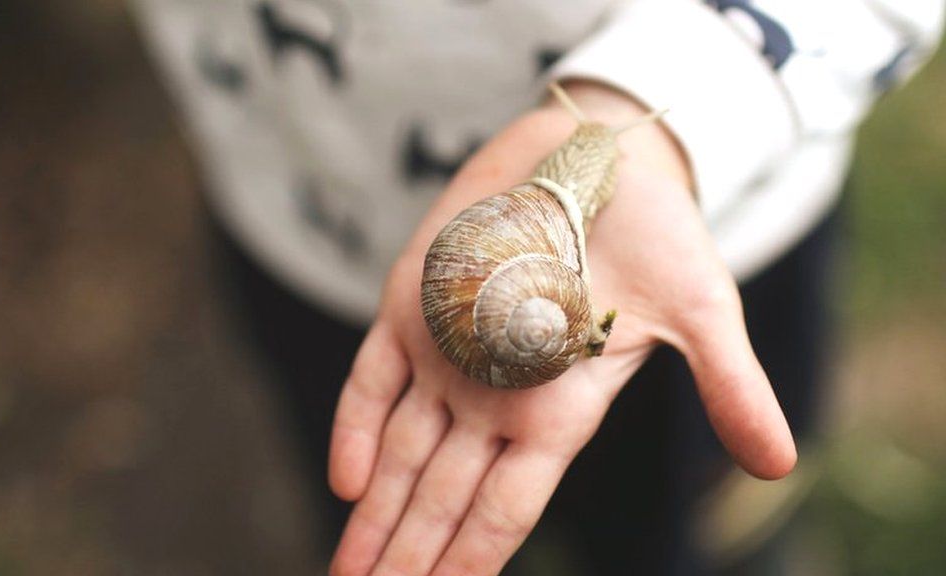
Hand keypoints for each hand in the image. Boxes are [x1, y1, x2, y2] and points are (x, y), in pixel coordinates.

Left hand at [327, 82, 796, 575]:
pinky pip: (371, 380)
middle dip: (407, 554)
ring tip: (346, 571)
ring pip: (400, 452)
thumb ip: (728, 386)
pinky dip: (355, 428)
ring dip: (373, 513)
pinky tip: (344, 482)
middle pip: (442, 496)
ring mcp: (449, 356)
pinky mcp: (413, 309)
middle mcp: (497, 397)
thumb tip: (781, 464)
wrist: (602, 155)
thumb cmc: (660, 232)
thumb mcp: (702, 307)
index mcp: (560, 412)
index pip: (505, 509)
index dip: (468, 560)